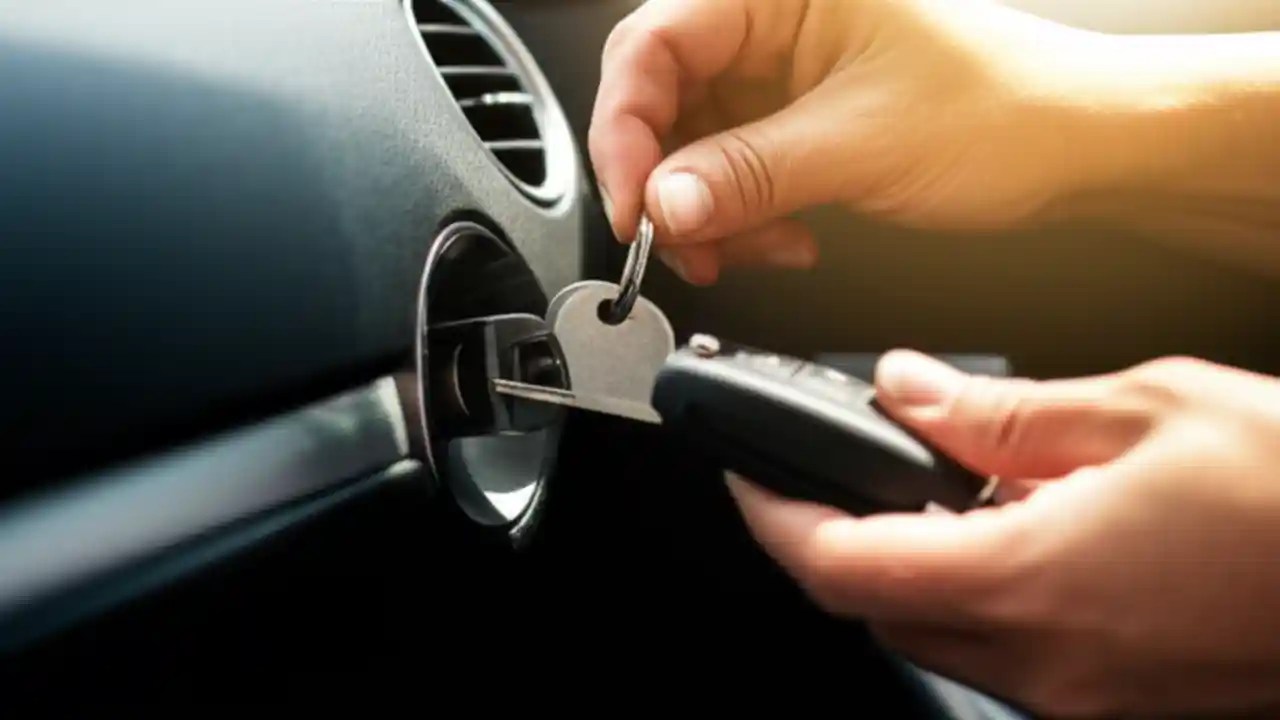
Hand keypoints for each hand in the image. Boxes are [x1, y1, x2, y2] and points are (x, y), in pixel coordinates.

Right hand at [589, 0, 1106, 284]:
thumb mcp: (858, 145)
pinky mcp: (796, 119)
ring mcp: (784, 73)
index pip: (655, 44)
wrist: (1078, 149)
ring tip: (756, 247)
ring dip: (710, 212)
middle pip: (665, 98)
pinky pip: (733, 171)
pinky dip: (743, 217)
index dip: (627, 128)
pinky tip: (785, 237)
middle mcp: (775, 21)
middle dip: (670, 182)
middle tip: (683, 241)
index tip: (633, 205)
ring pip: (693, 146)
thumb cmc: (1004, 109)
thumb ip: (746, 173)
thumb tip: (661, 202)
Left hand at [727, 351, 1279, 717]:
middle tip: (828, 468)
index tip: (748, 472)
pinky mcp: (1112, 701)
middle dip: (828, 540)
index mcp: (1036, 580)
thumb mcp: (1145, 408)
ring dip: (901, 564)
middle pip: (873, 606)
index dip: (774, 519)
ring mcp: (1078, 695)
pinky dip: (970, 591)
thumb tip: (907, 390)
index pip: (842, 567)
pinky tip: (1008, 533)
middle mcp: (1045, 660)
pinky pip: (999, 652)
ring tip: (924, 488)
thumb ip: (1001, 410)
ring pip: (931, 633)